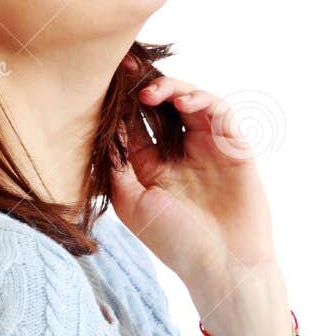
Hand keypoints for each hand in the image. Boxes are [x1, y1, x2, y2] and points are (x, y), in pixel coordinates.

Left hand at [109, 56, 286, 328]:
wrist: (223, 266)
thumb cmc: (176, 242)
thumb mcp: (130, 204)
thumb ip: (116, 165)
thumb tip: (102, 128)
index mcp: (152, 165)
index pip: (133, 122)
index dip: (119, 100)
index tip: (101, 78)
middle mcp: (179, 151)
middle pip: (161, 104)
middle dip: (143, 83)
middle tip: (125, 69)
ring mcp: (208, 145)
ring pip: (189, 100)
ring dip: (170, 88)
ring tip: (151, 92)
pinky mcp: (233, 145)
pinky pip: (218, 110)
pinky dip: (200, 99)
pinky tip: (181, 100)